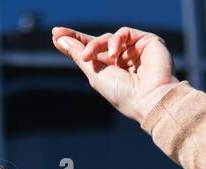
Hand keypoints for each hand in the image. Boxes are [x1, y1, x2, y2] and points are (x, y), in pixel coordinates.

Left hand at [52, 25, 180, 123]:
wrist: (150, 99)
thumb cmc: (123, 94)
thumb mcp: (95, 74)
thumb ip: (79, 55)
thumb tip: (60, 39)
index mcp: (111, 70)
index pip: (91, 52)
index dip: (74, 42)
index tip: (55, 35)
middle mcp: (122, 59)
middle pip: (97, 42)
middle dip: (78, 39)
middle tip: (59, 34)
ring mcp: (134, 50)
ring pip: (109, 38)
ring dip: (96, 44)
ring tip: (90, 57)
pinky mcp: (146, 41)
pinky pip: (124, 33)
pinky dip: (115, 40)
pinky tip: (115, 54)